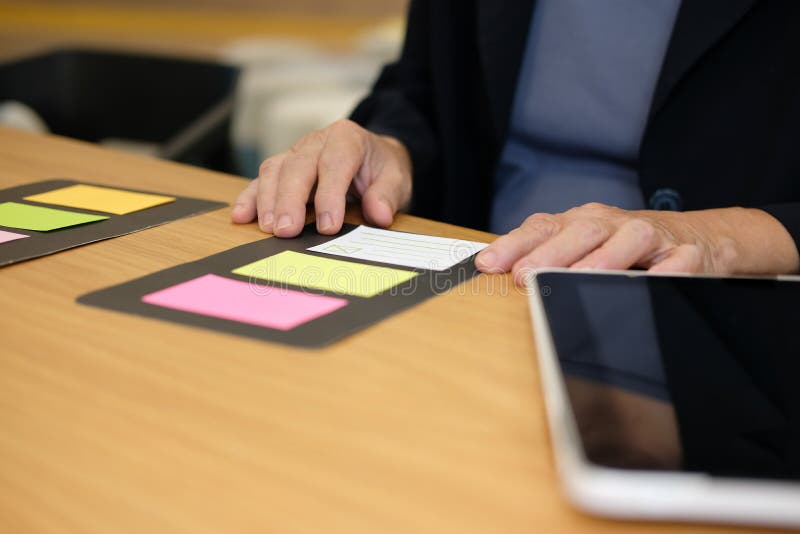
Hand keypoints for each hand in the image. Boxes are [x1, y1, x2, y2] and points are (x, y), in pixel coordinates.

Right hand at [231, 119, 412, 236]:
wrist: (373, 156)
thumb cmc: (381, 168)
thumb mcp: (397, 178)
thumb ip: (387, 195)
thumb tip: (379, 214)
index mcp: (347, 138)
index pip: (334, 163)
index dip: (329, 196)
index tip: (328, 226)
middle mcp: (316, 142)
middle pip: (297, 167)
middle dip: (290, 200)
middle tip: (286, 231)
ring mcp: (295, 153)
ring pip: (275, 170)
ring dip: (267, 201)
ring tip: (268, 229)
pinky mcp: (282, 168)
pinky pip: (261, 179)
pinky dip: (250, 197)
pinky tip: (241, 216)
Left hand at [475, 202, 799, 283]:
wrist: (698, 238)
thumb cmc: (625, 247)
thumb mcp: (582, 246)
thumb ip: (543, 255)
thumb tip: (494, 270)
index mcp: (582, 222)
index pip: (543, 226)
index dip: (514, 244)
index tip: (488, 263)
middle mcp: (612, 224)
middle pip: (581, 231)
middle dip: (551, 252)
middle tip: (526, 275)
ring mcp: (651, 236)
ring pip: (629, 239)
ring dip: (604, 258)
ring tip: (581, 277)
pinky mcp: (687, 253)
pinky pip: (678, 262)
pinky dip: (667, 272)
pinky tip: (651, 283)